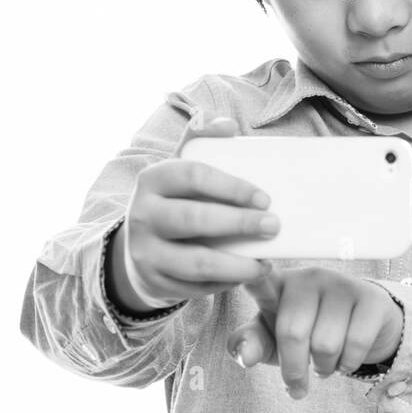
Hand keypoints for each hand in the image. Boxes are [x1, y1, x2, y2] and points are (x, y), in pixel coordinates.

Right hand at [112, 113, 277, 309]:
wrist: (138, 248)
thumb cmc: (173, 201)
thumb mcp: (179, 169)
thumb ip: (202, 143)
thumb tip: (228, 125)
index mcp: (153, 180)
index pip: (193, 176)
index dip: (231, 187)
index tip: (265, 197)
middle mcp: (142, 215)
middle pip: (195, 220)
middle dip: (239, 223)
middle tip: (274, 225)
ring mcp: (146, 252)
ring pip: (196, 262)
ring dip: (238, 264)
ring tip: (267, 261)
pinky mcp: (156, 282)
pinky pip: (197, 287)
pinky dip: (227, 282)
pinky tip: (250, 273)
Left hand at [231, 267, 404, 398]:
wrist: (359, 327)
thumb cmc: (307, 331)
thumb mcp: (273, 339)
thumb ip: (251, 345)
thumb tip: (245, 357)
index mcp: (277, 285)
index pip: (260, 280)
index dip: (254, 276)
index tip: (253, 270)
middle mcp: (308, 277)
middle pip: (293, 333)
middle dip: (294, 370)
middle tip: (298, 383)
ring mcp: (341, 284)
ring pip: (326, 344)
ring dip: (324, 367)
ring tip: (324, 364)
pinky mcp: (370, 298)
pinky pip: (356, 343)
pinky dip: (348, 364)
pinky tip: (345, 360)